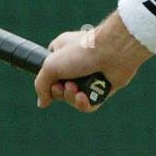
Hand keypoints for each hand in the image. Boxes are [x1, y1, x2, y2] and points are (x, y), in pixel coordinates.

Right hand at [34, 12, 151, 112]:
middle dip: (61, 92)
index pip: (49, 74)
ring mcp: (90, 77)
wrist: (113, 52)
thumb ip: (41, 85)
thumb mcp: (50, 66)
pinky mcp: (103, 88)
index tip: (52, 81)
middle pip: (60, 90)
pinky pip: (89, 104)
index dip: (48, 82)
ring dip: (72, 98)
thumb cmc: (82, 52)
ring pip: (74, 99)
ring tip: (77, 90)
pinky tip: (83, 97)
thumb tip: (42, 102)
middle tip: (67, 85)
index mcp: (62, 53)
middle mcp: (76, 65)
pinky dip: (84, 104)